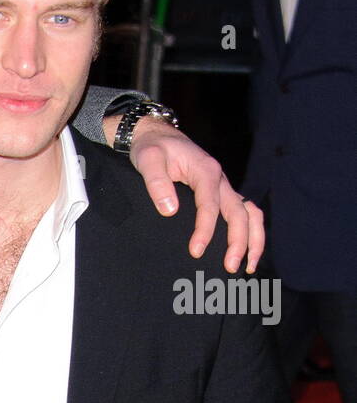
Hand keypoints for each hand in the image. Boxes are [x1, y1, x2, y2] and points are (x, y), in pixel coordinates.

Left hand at [112, 116, 264, 273]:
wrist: (157, 135)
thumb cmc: (152, 148)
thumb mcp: (148, 160)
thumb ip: (157, 183)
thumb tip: (170, 210)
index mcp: (205, 170)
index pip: (210, 205)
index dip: (205, 230)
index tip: (196, 251)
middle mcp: (220, 179)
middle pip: (239, 212)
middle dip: (238, 241)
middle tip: (230, 268)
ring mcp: (223, 186)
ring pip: (249, 213)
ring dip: (253, 239)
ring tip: (246, 266)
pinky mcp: (220, 193)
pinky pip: (243, 213)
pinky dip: (249, 232)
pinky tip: (244, 252)